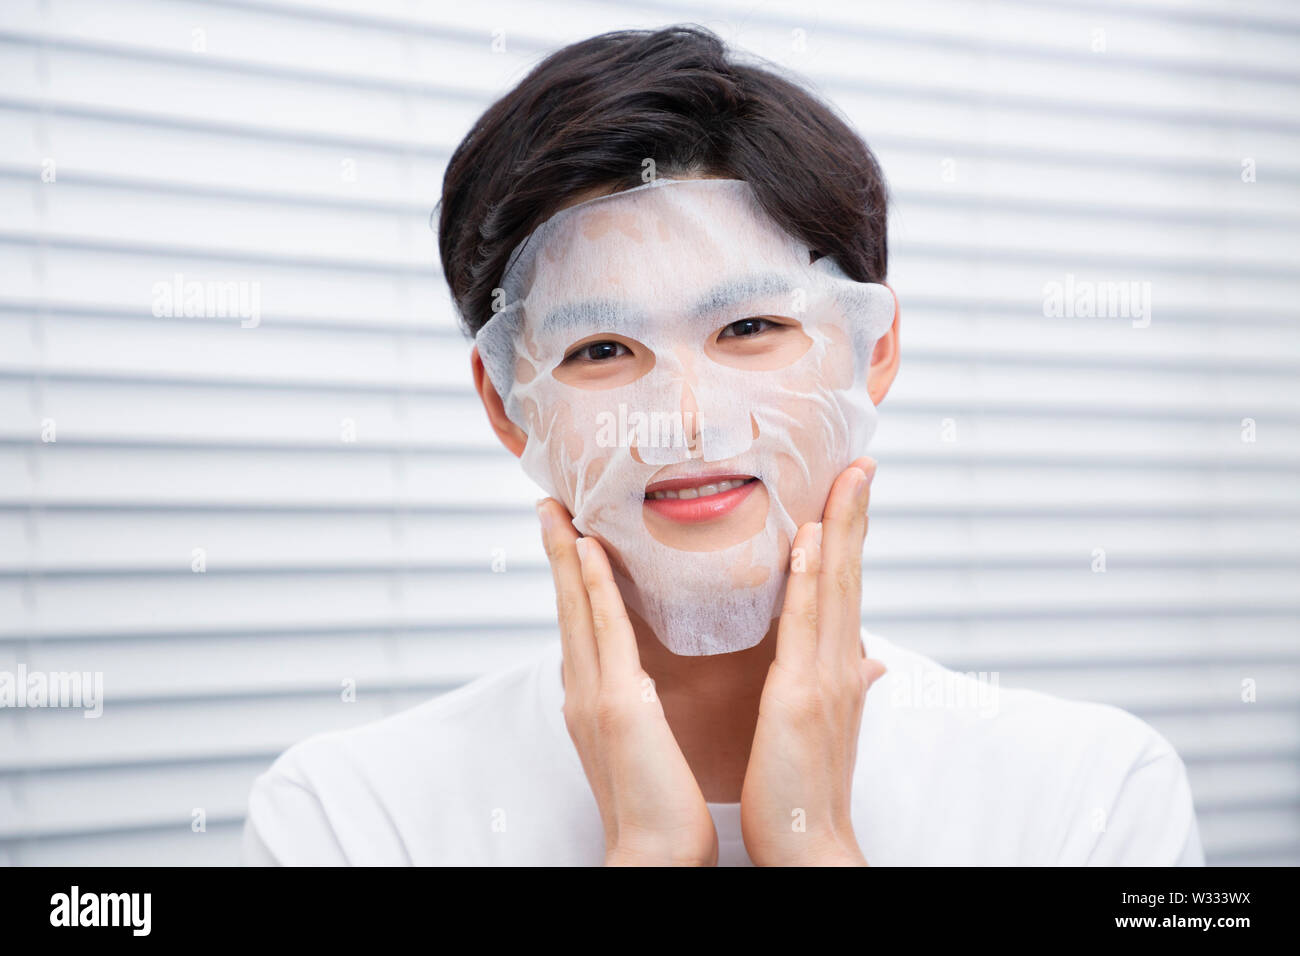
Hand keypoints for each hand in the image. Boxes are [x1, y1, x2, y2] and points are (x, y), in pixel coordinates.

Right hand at [537, 498, 717, 866]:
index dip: (574, 579)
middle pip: (567, 607)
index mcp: (596, 702)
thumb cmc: (663, 812)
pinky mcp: (616, 704)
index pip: (583, 627)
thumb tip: (650, 687)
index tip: (573, 538)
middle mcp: (585, 692)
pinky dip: (590, 587)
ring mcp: (594, 696)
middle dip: (558, 554)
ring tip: (557, 508)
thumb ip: (644, 710)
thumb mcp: (651, 748)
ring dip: (565, 554)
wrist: (655, 858)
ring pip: (576, 608)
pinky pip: (603, 631)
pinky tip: (587, 549)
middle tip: (550, 504)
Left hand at [740, 457, 885, 865]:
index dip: (852, 537)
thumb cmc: (807, 790)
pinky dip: (812, 581)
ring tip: (847, 477)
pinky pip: (806, 629)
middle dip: (856, 516)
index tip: (853, 489)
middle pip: (851, 576)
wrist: (814, 848)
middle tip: (861, 461)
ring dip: (842, 529)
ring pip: (837, 589)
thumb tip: (872, 662)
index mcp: (840, 671)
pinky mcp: (802, 699)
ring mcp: (827, 680)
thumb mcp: (827, 727)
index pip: (847, 589)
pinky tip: (811, 541)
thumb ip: (849, 685)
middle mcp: (843, 667)